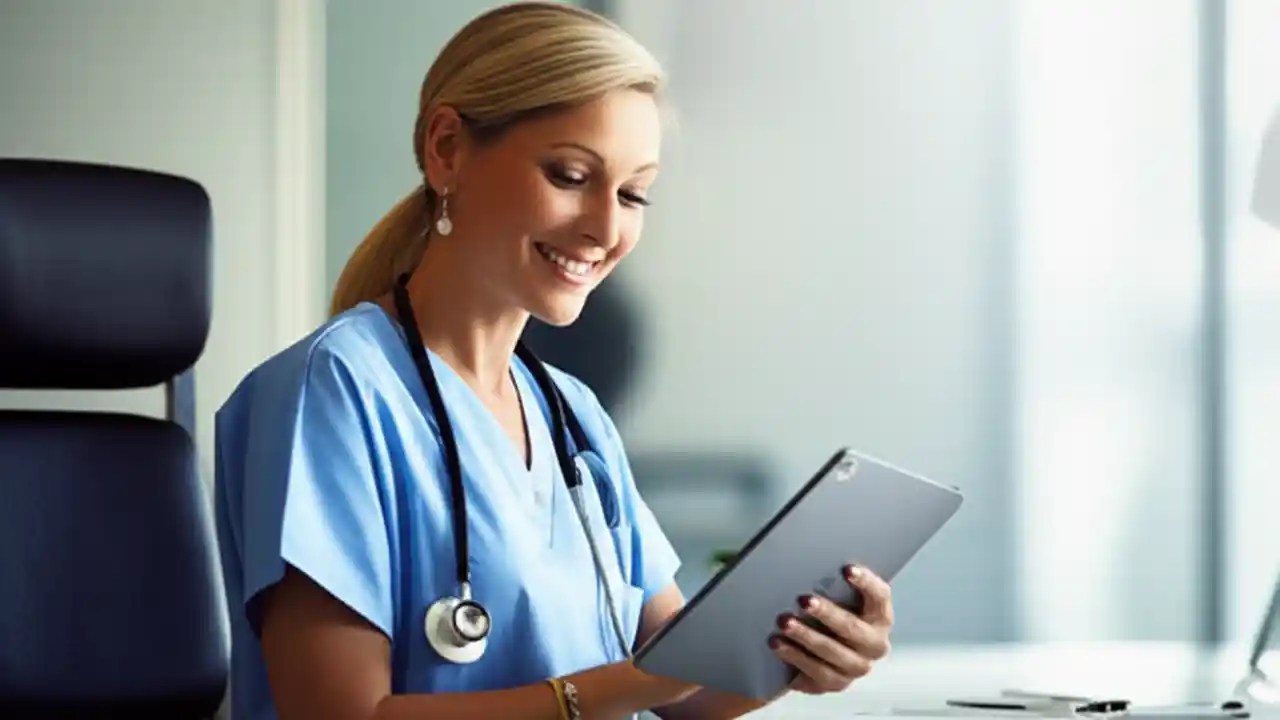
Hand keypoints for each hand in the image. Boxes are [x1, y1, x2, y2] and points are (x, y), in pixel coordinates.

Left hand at [769, 564, 892, 694]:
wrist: (815, 649)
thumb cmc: (827, 611)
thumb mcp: (835, 596)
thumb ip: (831, 581)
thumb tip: (808, 550)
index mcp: (880, 616)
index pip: (880, 596)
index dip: (866, 583)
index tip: (846, 569)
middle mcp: (875, 644)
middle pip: (853, 627)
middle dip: (827, 613)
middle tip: (804, 600)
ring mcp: (857, 666)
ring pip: (833, 652)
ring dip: (806, 636)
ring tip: (784, 622)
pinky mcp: (836, 683)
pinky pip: (816, 673)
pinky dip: (795, 657)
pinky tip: (778, 645)